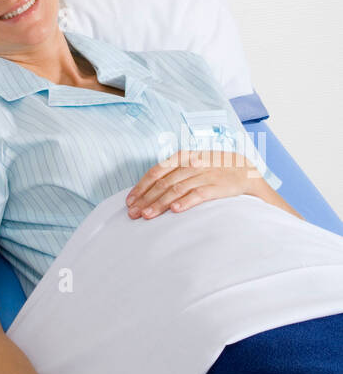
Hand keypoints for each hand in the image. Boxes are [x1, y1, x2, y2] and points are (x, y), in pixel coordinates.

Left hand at [126, 149, 260, 219]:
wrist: (243, 168)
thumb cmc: (211, 168)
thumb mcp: (190, 162)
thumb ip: (172, 172)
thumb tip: (147, 189)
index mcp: (181, 157)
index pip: (156, 172)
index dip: (141, 187)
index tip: (129, 201)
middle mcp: (190, 165)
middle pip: (163, 183)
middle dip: (145, 199)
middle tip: (133, 214)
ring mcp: (203, 175)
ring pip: (176, 189)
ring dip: (160, 203)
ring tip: (147, 215)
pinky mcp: (216, 186)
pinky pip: (198, 194)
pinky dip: (186, 202)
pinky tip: (175, 211)